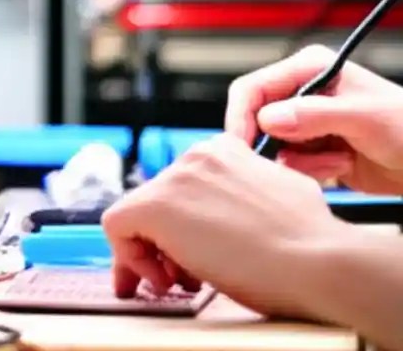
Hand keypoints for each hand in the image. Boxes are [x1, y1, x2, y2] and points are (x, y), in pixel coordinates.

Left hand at [102, 134, 347, 319]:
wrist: (317, 260)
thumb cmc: (309, 243)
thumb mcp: (281, 196)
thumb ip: (246, 193)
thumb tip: (225, 215)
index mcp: (226, 150)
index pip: (183, 188)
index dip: (181, 225)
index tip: (186, 254)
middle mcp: (196, 155)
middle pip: (158, 202)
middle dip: (165, 242)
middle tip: (181, 277)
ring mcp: (174, 177)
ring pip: (136, 215)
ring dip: (151, 253)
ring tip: (175, 282)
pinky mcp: (154, 205)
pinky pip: (116, 227)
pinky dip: (129, 257)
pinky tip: (161, 279)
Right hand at [225, 45, 402, 193]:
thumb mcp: (364, 117)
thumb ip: (315, 115)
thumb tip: (270, 119)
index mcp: (309, 69)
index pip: (252, 89)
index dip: (241, 117)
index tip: (241, 147)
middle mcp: (302, 93)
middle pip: (257, 121)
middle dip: (276, 146)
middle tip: (297, 162)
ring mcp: (306, 123)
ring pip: (272, 148)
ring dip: (300, 163)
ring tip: (336, 161)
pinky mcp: (312, 149)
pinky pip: (289, 165)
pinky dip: (310, 172)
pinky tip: (339, 167)